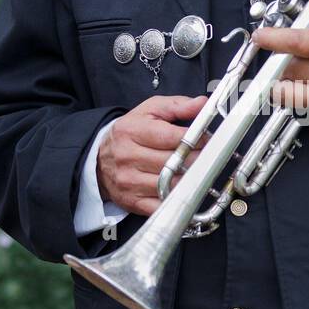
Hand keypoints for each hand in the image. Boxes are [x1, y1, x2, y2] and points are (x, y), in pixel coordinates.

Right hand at [96, 94, 210, 216]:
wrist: (98, 161)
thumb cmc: (128, 134)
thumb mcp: (148, 112)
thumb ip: (176, 105)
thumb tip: (201, 103)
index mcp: (132, 131)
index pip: (171, 137)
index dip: (196, 139)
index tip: (208, 139)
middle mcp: (128, 156)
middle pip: (174, 162)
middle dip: (198, 159)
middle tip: (210, 156)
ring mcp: (130, 181)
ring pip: (171, 184)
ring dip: (191, 179)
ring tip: (200, 171)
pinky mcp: (133, 201)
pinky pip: (162, 205)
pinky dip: (178, 200)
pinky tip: (186, 190)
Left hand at [251, 10, 308, 134]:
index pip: (299, 42)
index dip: (275, 39)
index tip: (260, 37)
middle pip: (287, 71)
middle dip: (282, 66)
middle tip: (288, 62)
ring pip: (288, 95)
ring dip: (286, 87)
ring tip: (297, 80)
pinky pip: (305, 113)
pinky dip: (307, 104)